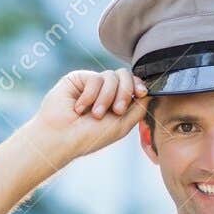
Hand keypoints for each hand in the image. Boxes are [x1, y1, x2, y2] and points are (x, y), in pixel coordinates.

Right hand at [27, 67, 149, 163]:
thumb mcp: (122, 125)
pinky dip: (90, 95)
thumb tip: (151, 90)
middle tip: (116, 110)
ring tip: (95, 114)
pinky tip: (79, 108)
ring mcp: (92, 84)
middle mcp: (105, 91)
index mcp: (117, 102)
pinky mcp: (78, 78)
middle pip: (125, 76)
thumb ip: (139, 107)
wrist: (63, 137)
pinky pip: (95, 78)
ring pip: (111, 76)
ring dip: (106, 97)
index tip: (141, 92)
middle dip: (125, 92)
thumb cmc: (91, 136)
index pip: (133, 84)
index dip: (139, 85)